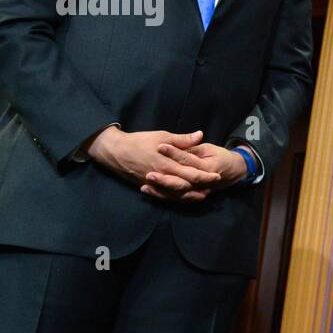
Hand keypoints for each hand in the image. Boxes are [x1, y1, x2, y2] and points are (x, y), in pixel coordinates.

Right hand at [86, 127, 219, 198]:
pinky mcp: (149, 187)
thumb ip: (182, 140)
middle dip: (201, 187)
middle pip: (186, 186)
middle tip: (215, 186)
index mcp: (167, 164)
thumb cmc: (139, 141)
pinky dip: (177, 197)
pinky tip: (184, 196)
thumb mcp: (162, 136)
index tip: (217, 175)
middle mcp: (162, 177)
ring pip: (177, 195)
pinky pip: (165, 196)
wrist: (115, 152)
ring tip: (204, 194)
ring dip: (191, 195)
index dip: (205, 176)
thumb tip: (200, 135)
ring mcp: (155, 184)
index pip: (191, 173)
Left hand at [144, 141, 248, 201]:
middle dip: (165, 179)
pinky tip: (146, 189)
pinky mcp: (189, 195)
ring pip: (177, 193)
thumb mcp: (209, 149)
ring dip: (160, 188)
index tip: (160, 146)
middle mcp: (202, 182)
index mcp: (208, 167)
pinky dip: (160, 194)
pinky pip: (174, 198)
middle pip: (182, 182)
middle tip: (149, 173)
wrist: (234, 171)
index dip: (175, 153)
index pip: (188, 160)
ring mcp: (196, 190)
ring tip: (146, 181)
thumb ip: (194, 146)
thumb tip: (190, 138)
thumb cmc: (221, 157)